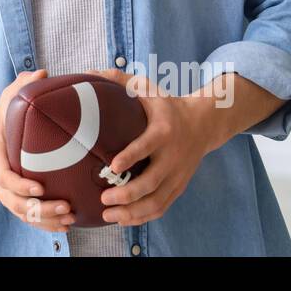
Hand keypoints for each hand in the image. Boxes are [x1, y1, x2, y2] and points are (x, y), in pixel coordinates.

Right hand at [0, 70, 75, 232]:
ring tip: (70, 218)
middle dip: (41, 209)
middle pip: (16, 203)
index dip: (21, 185)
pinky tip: (67, 225)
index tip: (41, 186)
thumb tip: (43, 72)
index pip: (4, 176)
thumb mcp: (7, 97)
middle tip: (65, 207)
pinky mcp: (15, 200)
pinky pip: (29, 218)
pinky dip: (45, 225)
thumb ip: (23, 85)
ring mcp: (6, 193)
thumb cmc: (2, 117)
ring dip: (46, 220)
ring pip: (24, 215)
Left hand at [87, 68, 220, 227]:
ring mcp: (177, 175)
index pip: (147, 145)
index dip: (131, 156)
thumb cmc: (165, 104)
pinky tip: (123, 219)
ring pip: (157, 200)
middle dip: (128, 193)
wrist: (203, 124)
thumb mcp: (147, 88)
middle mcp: (173, 156)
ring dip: (133, 211)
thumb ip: (118, 80)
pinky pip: (162, 207)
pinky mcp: (178, 187)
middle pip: (152, 181)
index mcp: (163, 130)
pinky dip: (143, 217)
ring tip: (109, 215)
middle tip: (104, 197)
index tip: (112, 165)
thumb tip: (87, 71)